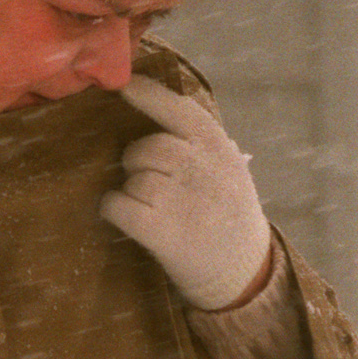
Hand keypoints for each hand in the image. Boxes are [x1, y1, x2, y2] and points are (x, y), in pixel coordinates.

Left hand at [101, 76, 273, 310]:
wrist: (243, 272)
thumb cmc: (232, 215)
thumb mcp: (232, 170)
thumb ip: (203, 143)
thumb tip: (162, 104)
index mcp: (218, 147)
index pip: (177, 109)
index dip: (148, 95)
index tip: (126, 86)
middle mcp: (199, 167)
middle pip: (147, 147)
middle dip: (139, 162)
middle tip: (151, 182)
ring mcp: (178, 198)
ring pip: (132, 178)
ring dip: (133, 191)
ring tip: (154, 209)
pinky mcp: (158, 229)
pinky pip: (116, 205)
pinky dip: (114, 210)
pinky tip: (128, 218)